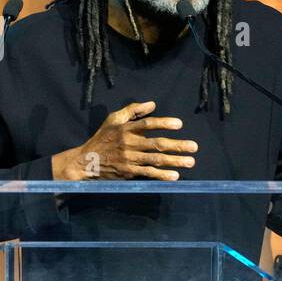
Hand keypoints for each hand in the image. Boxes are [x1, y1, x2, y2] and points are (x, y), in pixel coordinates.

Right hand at [51, 101, 196, 180]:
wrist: (86, 161)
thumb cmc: (103, 138)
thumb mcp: (113, 119)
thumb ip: (132, 110)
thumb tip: (152, 104)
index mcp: (125, 128)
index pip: (147, 124)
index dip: (163, 123)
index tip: (180, 124)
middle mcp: (128, 143)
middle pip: (156, 143)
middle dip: (177, 145)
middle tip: (194, 147)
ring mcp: (129, 158)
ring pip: (155, 159)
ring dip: (174, 161)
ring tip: (190, 161)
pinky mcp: (128, 172)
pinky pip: (148, 173)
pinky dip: (161, 175)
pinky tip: (174, 176)